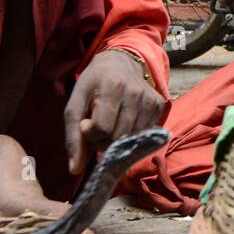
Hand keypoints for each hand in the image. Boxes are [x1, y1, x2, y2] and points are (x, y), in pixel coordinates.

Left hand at [64, 49, 164, 174]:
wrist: (120, 62)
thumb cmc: (93, 85)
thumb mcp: (75, 104)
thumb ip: (73, 137)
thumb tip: (75, 170)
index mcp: (112, 87)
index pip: (101, 129)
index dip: (90, 133)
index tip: (86, 123)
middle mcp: (136, 92)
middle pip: (118, 138)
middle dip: (104, 140)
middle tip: (99, 127)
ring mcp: (150, 100)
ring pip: (133, 140)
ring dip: (117, 140)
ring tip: (112, 125)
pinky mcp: (160, 105)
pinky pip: (145, 136)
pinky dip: (132, 136)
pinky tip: (125, 122)